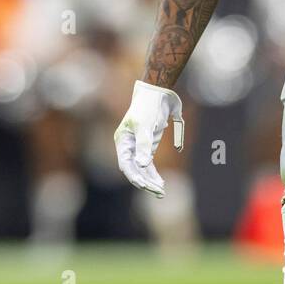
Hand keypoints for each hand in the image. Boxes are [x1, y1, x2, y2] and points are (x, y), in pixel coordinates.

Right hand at [114, 80, 183, 195]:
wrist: (159, 91)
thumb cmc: (149, 106)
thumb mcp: (146, 125)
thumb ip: (144, 145)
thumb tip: (142, 165)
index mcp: (123, 141)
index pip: (126, 164)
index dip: (134, 176)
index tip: (145, 185)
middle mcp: (129, 146)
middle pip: (135, 169)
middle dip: (146, 181)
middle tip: (159, 192)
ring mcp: (140, 146)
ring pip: (143, 168)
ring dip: (151, 180)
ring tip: (161, 192)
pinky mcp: (150, 144)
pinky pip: (150, 162)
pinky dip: (155, 172)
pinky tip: (161, 182)